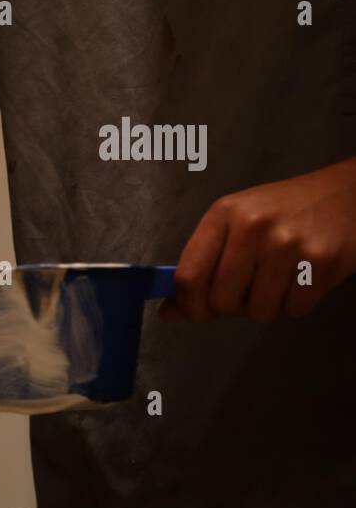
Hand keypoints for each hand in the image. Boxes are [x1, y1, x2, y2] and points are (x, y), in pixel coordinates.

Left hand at [161, 157, 355, 321]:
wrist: (347, 194)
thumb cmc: (283, 212)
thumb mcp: (235, 223)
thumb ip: (201, 265)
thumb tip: (169, 312)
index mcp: (223, 214)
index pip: (188, 276)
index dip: (188, 306)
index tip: (197, 313)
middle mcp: (252, 227)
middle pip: (222, 300)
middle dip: (233, 306)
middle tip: (248, 289)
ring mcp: (288, 244)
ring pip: (259, 311)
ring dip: (266, 306)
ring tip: (278, 279)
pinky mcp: (322, 261)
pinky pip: (294, 310)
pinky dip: (296, 304)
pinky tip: (302, 277)